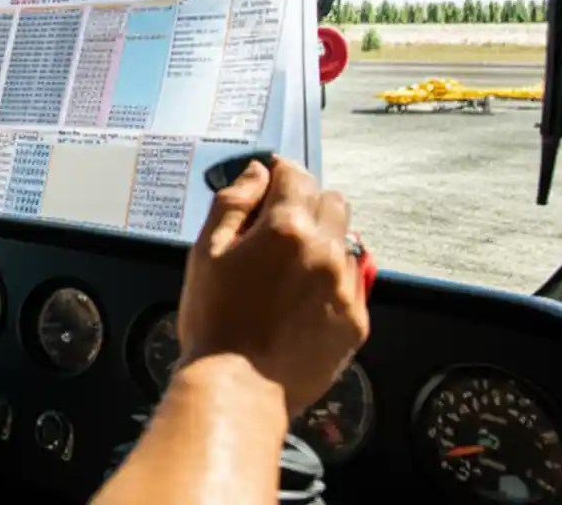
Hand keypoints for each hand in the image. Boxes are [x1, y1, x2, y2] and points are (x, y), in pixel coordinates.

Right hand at [177, 157, 369, 415]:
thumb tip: (256, 173)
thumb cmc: (213, 319)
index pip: (295, 176)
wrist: (237, 387)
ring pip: (346, 242)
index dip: (279, 173)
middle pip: (332, 201)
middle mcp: (326, 251)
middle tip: (277, 226)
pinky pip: (352, 283)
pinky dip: (330, 281)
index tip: (268, 181)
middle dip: (307, 202)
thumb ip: (231, 204)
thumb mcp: (205, 252)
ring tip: (288, 268)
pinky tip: (300, 301)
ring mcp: (346, 287)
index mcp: (286, 228)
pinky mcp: (355, 321)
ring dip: (322, 241)